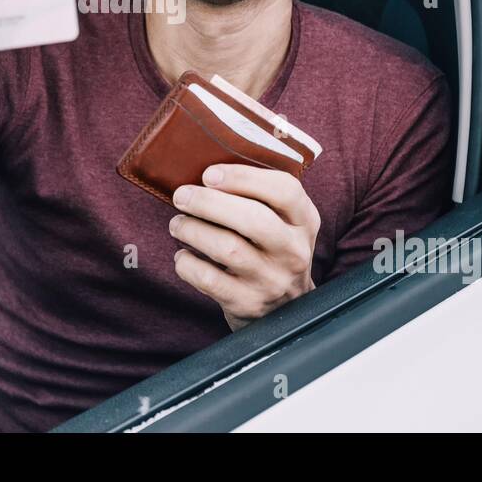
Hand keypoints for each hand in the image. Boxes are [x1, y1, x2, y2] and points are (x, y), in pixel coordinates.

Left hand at [169, 164, 320, 331]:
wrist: (286, 311)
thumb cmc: (273, 251)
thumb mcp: (283, 223)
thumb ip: (260, 196)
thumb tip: (207, 169)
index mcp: (304, 221)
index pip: (285, 190)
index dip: (244, 178)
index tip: (209, 174)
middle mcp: (294, 251)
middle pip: (252, 219)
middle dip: (209, 203)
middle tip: (181, 195)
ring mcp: (272, 280)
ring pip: (228, 249)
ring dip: (193, 230)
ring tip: (178, 224)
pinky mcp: (248, 304)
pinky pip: (209, 280)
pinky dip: (188, 264)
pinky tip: (183, 256)